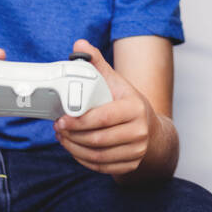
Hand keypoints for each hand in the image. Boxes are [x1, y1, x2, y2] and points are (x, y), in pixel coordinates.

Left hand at [54, 39, 156, 175]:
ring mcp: (137, 150)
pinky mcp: (131, 165)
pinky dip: (84, 160)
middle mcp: (139, 131)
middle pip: (98, 139)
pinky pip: (102, 167)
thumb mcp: (116, 82)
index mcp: (135, 108)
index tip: (62, 119)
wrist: (152, 130)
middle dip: (73, 136)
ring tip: (63, 138)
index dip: (79, 121)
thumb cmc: (129, 104)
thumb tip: (80, 45)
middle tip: (58, 129)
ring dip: (74, 149)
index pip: (103, 118)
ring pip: (98, 156)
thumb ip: (97, 64)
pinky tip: (74, 150)